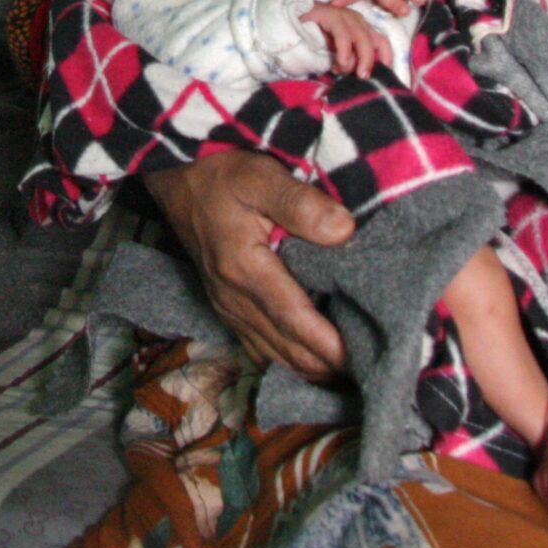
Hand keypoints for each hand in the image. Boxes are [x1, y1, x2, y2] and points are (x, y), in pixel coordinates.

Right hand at [141, 150, 353, 378]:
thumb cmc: (221, 173)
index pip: (294, 319)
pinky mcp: (225, 306)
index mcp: (244, 268)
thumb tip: (343, 230)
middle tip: (370, 369)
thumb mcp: (260, 176)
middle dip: (326, 366)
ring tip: (349, 374)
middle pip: (286, 348)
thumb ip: (301, 203)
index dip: (328, 345)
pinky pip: (258, 348)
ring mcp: (226, 305)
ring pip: (272, 355)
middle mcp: (232, 297)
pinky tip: (311, 363)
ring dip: (309, 368)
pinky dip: (287, 361)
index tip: (362, 359)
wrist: (177, 177)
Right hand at [302, 3, 383, 76]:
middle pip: (375, 41)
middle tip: (363, 77)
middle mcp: (356, 20)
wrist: (289, 18)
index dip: (386, 57)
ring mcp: (345, 16)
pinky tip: (339, 62)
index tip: (385, 73)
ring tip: (346, 71)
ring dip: (357, 58)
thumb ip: (347, 60)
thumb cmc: (314, 37)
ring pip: (361, 38)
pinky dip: (344, 51)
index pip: (382, 41)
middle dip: (370, 61)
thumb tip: (357, 74)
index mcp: (360, 28)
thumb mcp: (335, 51)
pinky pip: (343, 35)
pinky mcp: (331, 15)